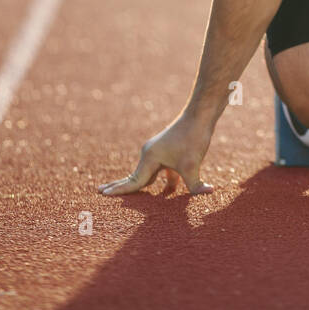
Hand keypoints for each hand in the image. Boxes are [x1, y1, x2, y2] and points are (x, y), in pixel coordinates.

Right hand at [98, 114, 214, 196]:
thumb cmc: (193, 138)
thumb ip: (195, 185)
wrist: (200, 115)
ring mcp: (158, 151)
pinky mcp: (168, 151)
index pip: (133, 181)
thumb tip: (208, 192)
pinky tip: (168, 191)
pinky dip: (162, 181)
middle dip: (119, 185)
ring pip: (148, 174)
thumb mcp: (193, 165)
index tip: (103, 194)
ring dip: (141, 186)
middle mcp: (150, 154)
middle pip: (134, 176)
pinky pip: (161, 170)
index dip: (119, 190)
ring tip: (125, 192)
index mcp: (150, 158)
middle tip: (100, 191)